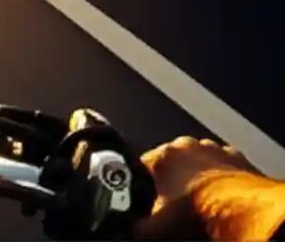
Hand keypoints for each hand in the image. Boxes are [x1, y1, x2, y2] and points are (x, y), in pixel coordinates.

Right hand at [134, 136, 258, 239]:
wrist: (245, 214)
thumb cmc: (200, 214)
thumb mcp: (154, 229)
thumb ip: (135, 225)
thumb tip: (130, 227)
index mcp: (161, 156)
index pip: (137, 166)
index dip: (139, 185)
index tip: (144, 200)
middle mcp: (185, 146)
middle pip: (168, 162)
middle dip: (169, 179)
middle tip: (173, 204)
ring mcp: (214, 150)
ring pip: (196, 161)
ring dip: (195, 176)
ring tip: (199, 201)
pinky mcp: (238, 159)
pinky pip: (222, 166)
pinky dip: (219, 179)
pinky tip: (220, 198)